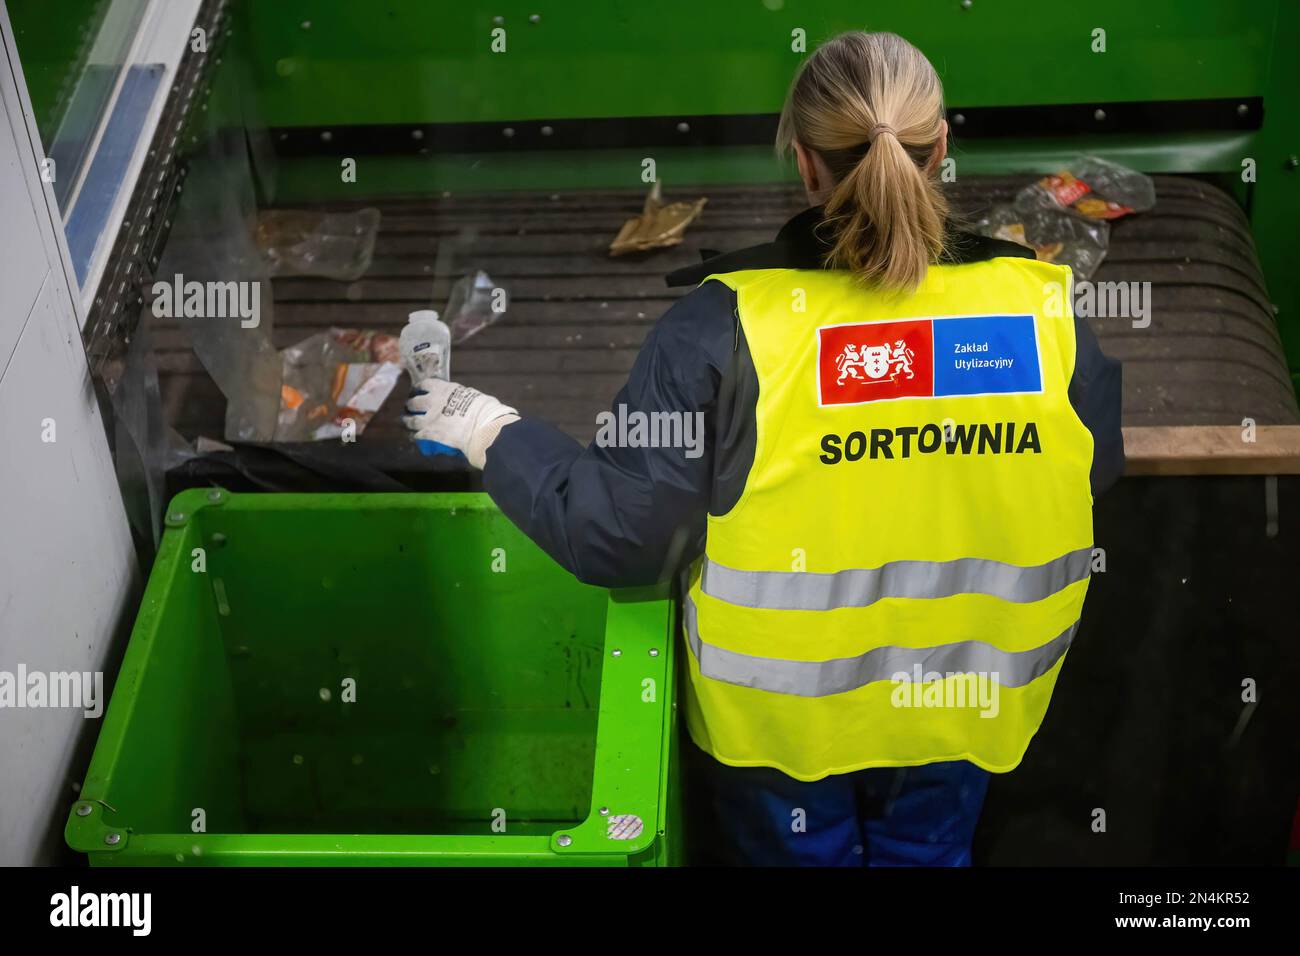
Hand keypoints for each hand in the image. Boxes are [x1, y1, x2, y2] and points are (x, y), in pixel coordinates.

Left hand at [402, 379, 517, 468]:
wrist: (482, 427)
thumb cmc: (484, 410)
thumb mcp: (472, 395)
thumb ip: (461, 396)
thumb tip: (463, 398)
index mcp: (444, 389)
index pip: (425, 384)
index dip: (420, 387)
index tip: (418, 389)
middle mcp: (433, 402)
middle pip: (415, 402)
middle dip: (411, 405)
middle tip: (410, 407)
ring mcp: (429, 419)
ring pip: (411, 420)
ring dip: (407, 421)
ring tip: (406, 422)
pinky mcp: (430, 434)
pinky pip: (417, 435)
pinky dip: (415, 436)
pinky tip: (414, 437)